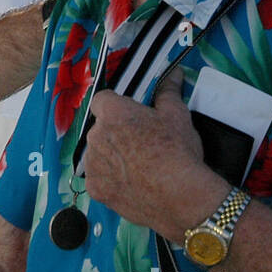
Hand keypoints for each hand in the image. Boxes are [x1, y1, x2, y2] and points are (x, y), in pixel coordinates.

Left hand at [81, 72, 221, 241]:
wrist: (179, 196)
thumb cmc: (177, 151)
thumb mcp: (177, 115)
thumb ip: (168, 92)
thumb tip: (174, 74)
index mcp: (112, 112)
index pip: (102, 100)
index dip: (116, 106)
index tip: (131, 116)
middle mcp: (95, 135)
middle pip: (100, 128)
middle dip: (115, 133)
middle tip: (141, 144)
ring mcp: (92, 164)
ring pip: (98, 154)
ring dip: (111, 156)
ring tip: (138, 167)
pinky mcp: (94, 189)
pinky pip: (98, 178)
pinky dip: (110, 180)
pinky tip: (131, 184)